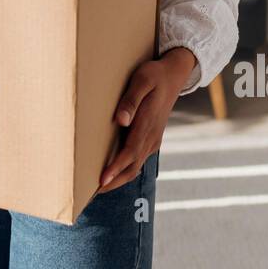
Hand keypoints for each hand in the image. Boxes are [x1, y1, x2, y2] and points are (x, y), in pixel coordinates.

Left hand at [97, 48, 196, 192]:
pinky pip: (138, 159)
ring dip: (119, 178)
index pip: (130, 152)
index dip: (116, 168)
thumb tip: (121, 120)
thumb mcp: (142, 81)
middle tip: (93, 192)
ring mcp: (153, 139)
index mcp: (147, 123)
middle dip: (115, 181)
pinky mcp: (152, 139)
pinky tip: (113, 171)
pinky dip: (126, 169)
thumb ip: (131, 100)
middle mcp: (151, 136)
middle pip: (133, 166)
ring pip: (136, 166)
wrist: (174, 76)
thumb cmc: (154, 75)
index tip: (102, 180)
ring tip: (100, 187)